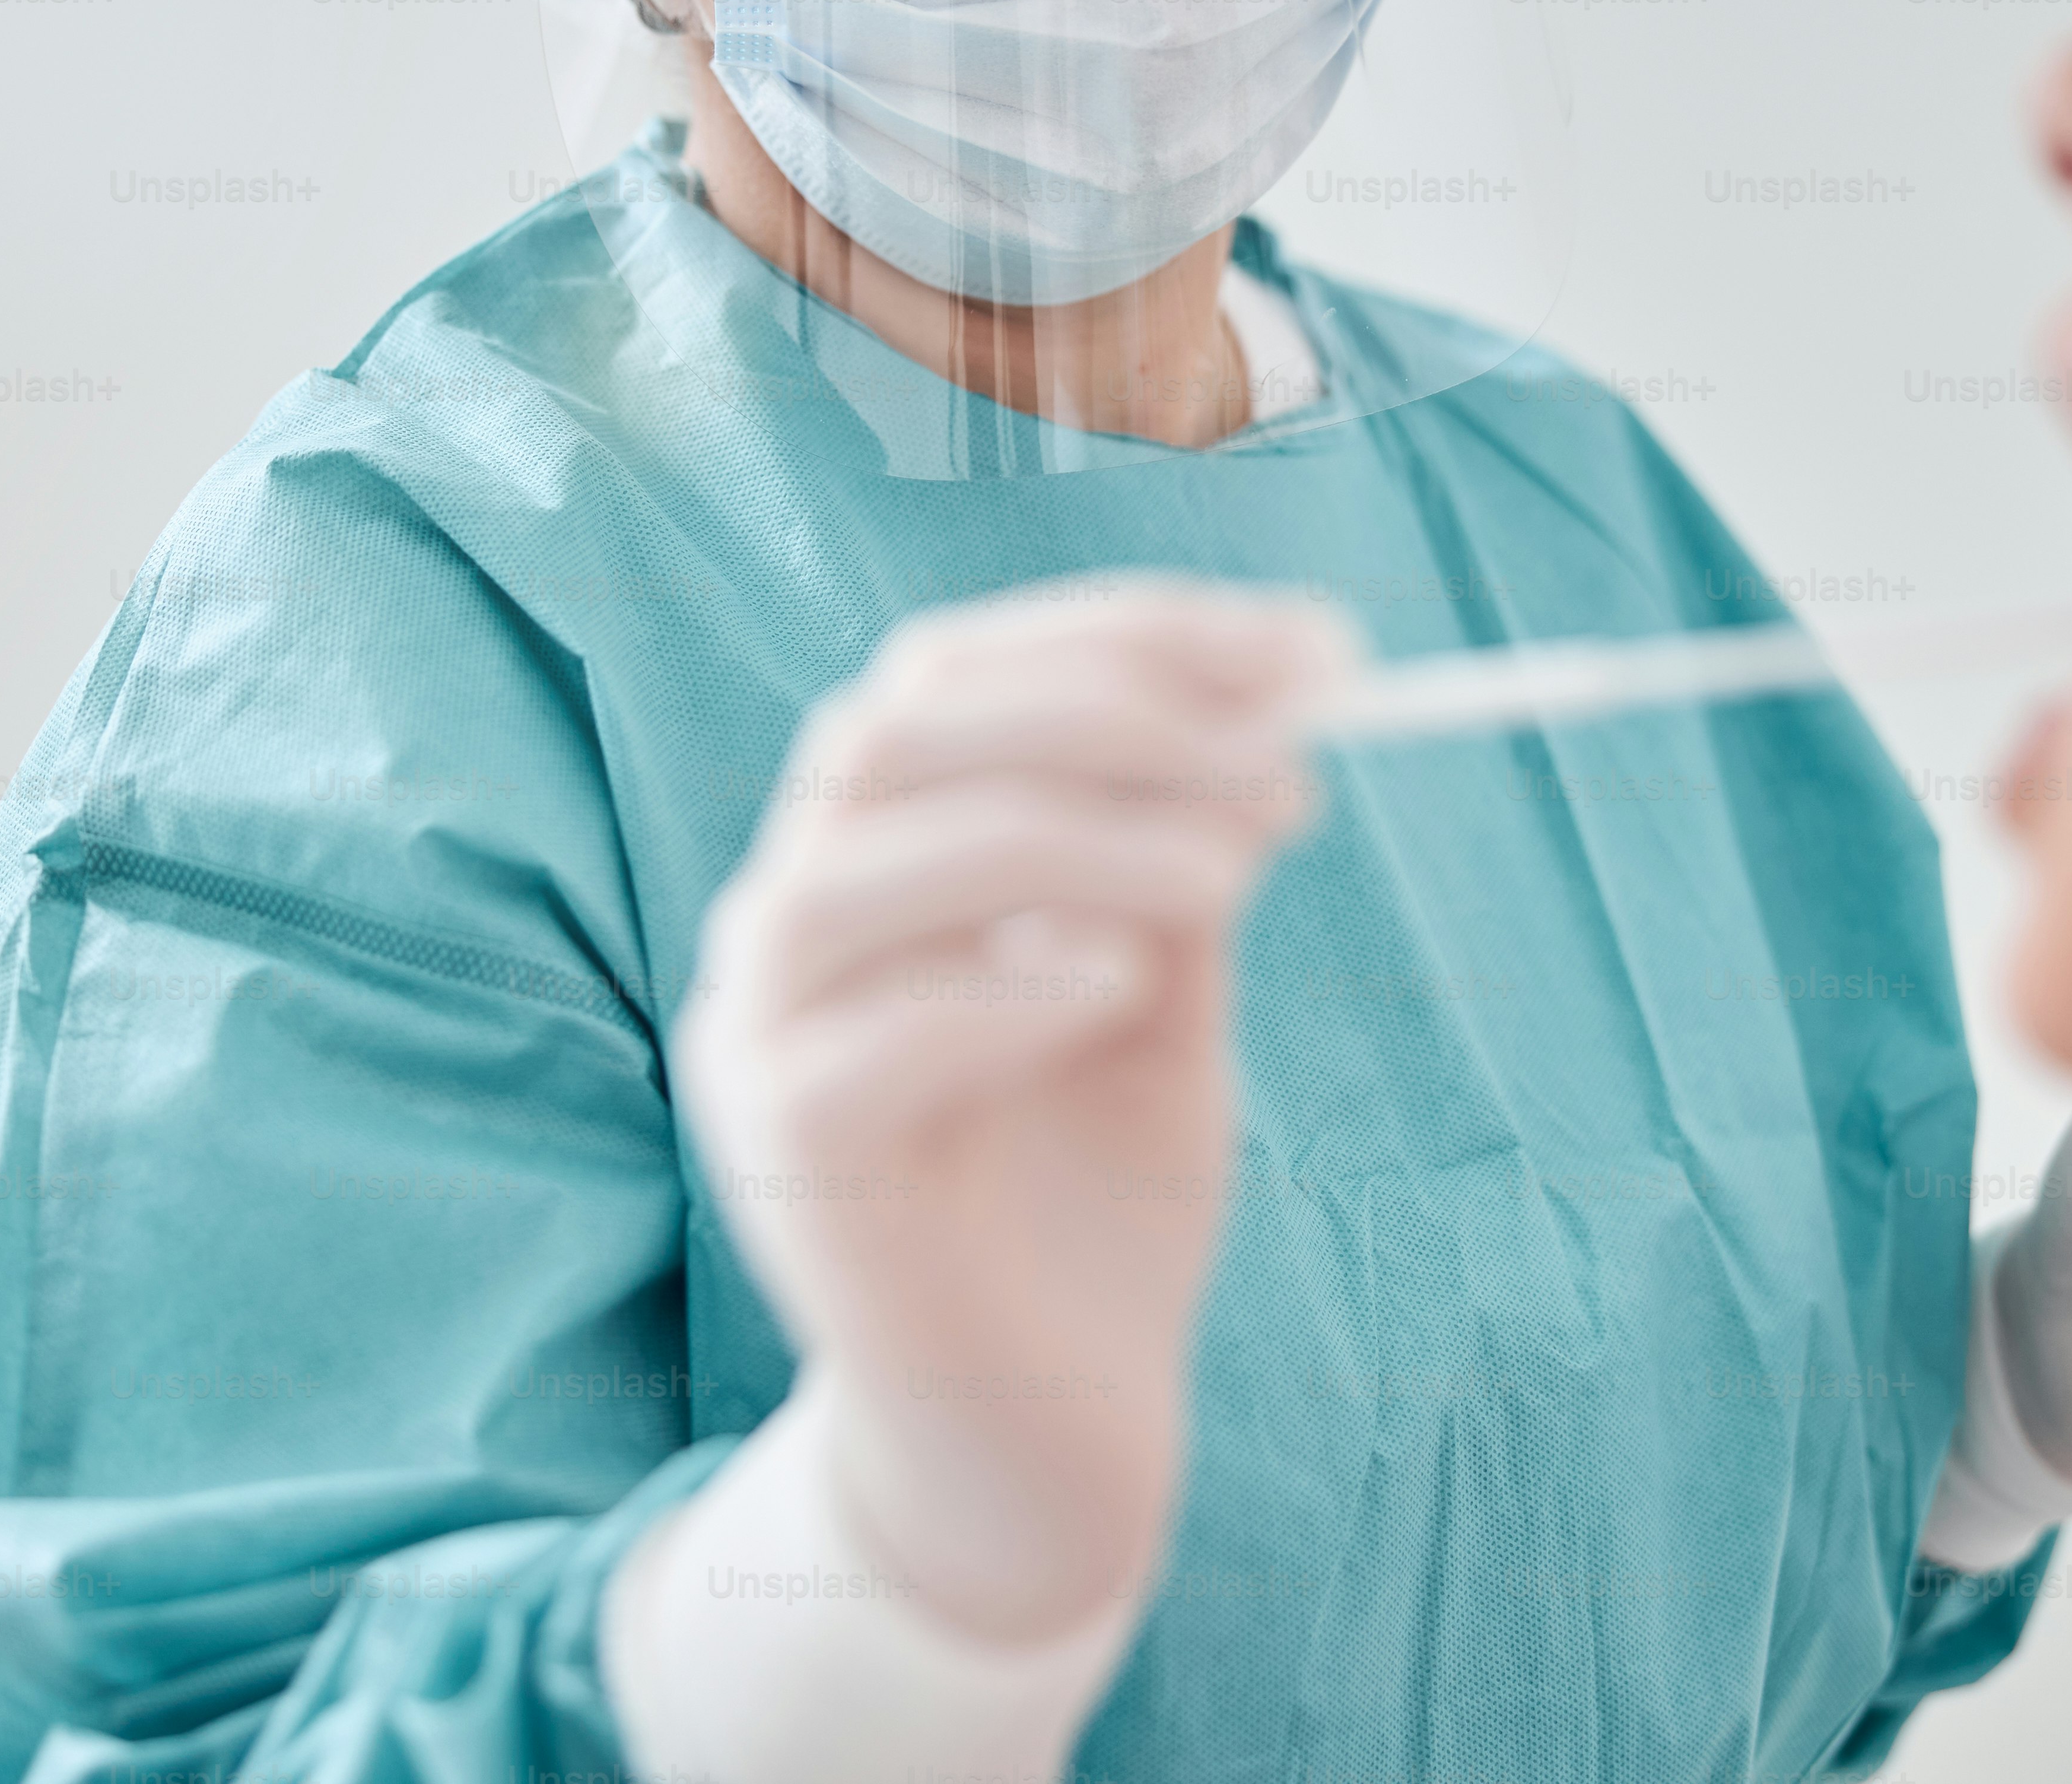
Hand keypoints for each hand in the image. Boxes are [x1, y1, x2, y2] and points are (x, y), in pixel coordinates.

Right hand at [673, 579, 1349, 1641]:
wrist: (1050, 1440)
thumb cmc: (1098, 1210)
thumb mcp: (1163, 999)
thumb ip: (1177, 868)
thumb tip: (1271, 706)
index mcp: (877, 850)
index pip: (956, 669)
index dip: (1129, 632)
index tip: (1311, 646)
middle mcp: (792, 916)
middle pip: (896, 728)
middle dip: (1107, 709)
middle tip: (1285, 755)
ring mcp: (760, 1034)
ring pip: (861, 860)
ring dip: (1067, 830)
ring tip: (1233, 865)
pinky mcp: (783, 1157)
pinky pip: (864, 1038)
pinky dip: (997, 987)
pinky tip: (1118, 987)